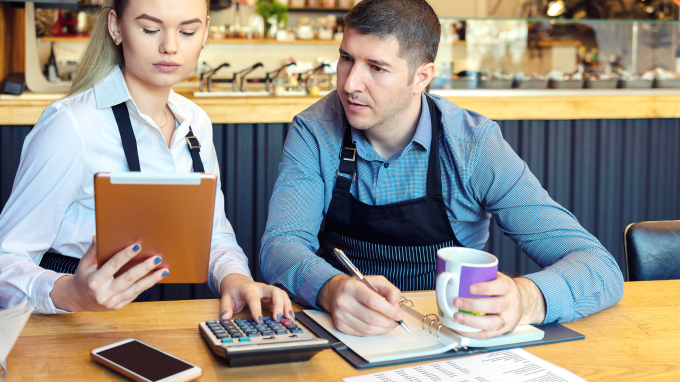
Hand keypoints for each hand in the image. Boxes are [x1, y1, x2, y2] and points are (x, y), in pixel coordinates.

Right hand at [50, 237, 167, 311]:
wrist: (77, 299)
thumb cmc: (83, 278)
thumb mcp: (84, 264)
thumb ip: (92, 252)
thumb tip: (98, 237)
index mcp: (95, 281)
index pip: (113, 265)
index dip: (125, 255)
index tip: (138, 246)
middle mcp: (104, 293)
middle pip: (128, 278)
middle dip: (145, 267)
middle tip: (157, 258)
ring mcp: (112, 301)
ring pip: (136, 289)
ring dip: (152, 279)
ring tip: (164, 270)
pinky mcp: (118, 306)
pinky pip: (134, 295)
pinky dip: (146, 286)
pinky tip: (155, 278)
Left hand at [219, 273, 292, 323]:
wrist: (238, 283)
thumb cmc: (234, 292)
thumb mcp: (226, 298)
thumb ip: (225, 308)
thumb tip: (225, 317)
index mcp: (248, 289)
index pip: (254, 298)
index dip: (256, 309)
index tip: (259, 320)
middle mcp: (261, 288)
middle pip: (274, 291)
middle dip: (278, 304)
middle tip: (278, 318)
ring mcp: (268, 291)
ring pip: (282, 294)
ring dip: (287, 305)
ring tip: (289, 318)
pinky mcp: (273, 295)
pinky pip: (283, 299)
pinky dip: (288, 307)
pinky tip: (290, 317)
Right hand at [317, 274, 402, 336]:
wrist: (336, 292)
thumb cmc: (358, 286)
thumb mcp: (376, 281)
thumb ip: (390, 291)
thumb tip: (396, 307)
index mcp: (352, 287)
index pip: (373, 301)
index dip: (388, 310)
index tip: (398, 315)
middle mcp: (344, 301)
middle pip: (371, 318)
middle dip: (388, 322)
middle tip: (396, 321)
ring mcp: (340, 315)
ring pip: (368, 329)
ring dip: (383, 329)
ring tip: (389, 324)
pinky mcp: (340, 326)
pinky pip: (362, 333)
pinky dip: (374, 332)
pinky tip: (378, 326)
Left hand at [451, 273, 545, 339]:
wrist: (519, 303)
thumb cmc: (501, 289)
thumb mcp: (495, 277)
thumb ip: (480, 276)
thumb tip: (453, 274)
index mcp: (508, 287)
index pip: (500, 287)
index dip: (485, 288)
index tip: (470, 287)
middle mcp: (510, 303)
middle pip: (495, 306)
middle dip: (473, 305)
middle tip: (457, 302)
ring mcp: (507, 319)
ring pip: (491, 323)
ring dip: (471, 321)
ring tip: (457, 317)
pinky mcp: (501, 331)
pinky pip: (486, 335)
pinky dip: (471, 333)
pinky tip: (460, 328)